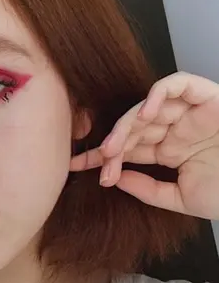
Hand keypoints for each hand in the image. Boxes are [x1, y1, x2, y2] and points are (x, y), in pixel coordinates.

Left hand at [70, 72, 218, 219]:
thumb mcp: (181, 199)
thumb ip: (148, 189)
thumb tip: (117, 179)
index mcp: (169, 151)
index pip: (128, 148)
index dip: (101, 155)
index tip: (76, 165)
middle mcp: (176, 129)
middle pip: (132, 129)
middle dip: (111, 145)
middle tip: (98, 163)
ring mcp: (190, 113)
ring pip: (147, 108)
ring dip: (126, 125)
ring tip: (114, 147)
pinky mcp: (207, 98)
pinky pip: (177, 84)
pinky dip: (157, 94)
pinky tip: (144, 116)